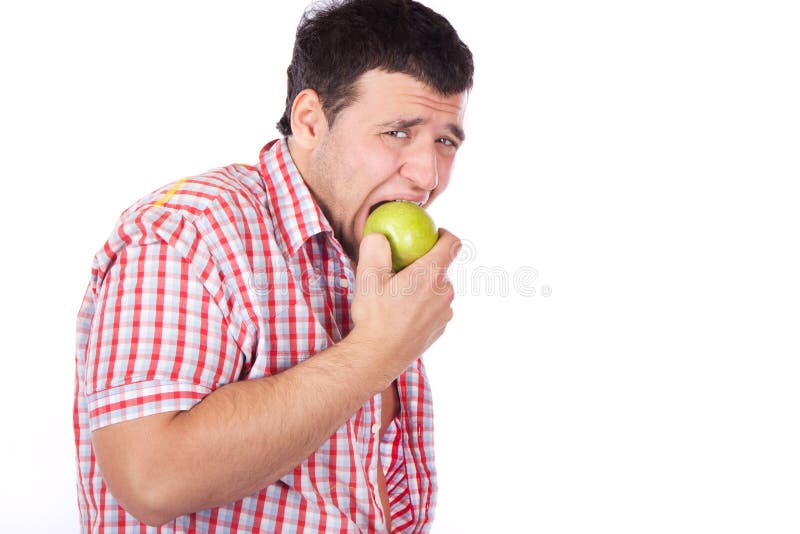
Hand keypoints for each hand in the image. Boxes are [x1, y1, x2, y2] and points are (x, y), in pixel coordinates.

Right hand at [349, 228, 460, 379]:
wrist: (377, 358)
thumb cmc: (374, 317)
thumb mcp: (368, 278)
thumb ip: (375, 249)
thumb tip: (380, 235)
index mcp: (430, 275)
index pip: (452, 243)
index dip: (443, 234)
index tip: (430, 235)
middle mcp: (444, 292)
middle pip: (442, 267)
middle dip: (425, 264)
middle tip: (401, 270)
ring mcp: (445, 312)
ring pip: (438, 289)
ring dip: (424, 286)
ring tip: (399, 296)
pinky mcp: (441, 328)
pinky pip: (436, 308)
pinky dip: (424, 305)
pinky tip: (403, 314)